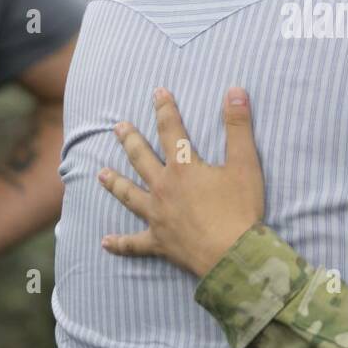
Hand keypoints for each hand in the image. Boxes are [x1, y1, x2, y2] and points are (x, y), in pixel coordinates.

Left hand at [98, 86, 264, 277]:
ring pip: (129, 195)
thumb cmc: (240, 210)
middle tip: (118, 127)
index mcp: (183, 167)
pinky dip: (119, 243)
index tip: (158, 92)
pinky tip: (105, 242)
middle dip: (130, 140)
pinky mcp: (159, 242)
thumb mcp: (246, 163)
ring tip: (101, 173)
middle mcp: (163, 188)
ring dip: (115, 183)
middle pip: (141, 159)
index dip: (165, 109)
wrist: (233, 256)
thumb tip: (235, 91)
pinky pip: (134, 243)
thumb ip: (239, 125)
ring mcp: (157, 216)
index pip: (171, 130)